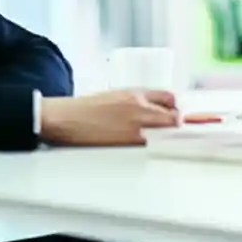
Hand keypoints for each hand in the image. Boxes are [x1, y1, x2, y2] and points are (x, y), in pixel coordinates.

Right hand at [39, 90, 178, 145]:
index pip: (168, 97)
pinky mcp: (127, 144)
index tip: (175, 112)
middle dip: (175, 123)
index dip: (175, 106)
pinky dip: (151, 147)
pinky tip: (145, 147)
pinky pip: (148, 146)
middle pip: (172, 118)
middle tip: (172, 129)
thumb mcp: (116, 96)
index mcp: (135, 94)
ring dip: (165, 136)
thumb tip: (156, 110)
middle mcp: (138, 109)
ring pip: (163, 134)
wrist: (66, 119)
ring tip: (160, 139)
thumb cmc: (87, 108)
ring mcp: (134, 128)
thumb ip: (137, 101)